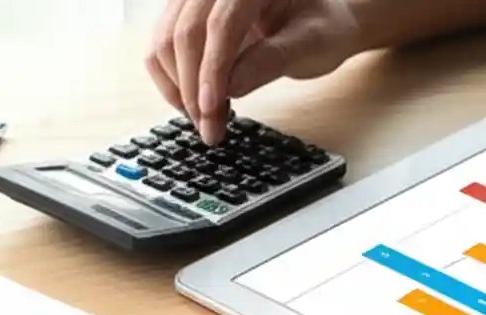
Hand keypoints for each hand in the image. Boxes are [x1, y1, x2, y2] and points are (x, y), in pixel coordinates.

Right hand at [145, 0, 361, 144]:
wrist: (324, 16)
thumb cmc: (324, 26)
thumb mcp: (311, 44)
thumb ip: (271, 61)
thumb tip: (228, 87)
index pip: (222, 23)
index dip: (212, 69)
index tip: (210, 110)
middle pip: (186, 32)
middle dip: (192, 88)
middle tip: (209, 129)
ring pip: (164, 41)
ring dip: (178, 87)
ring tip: (205, 120)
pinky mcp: (184, 13)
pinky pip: (161, 45)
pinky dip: (171, 79)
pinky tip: (194, 103)